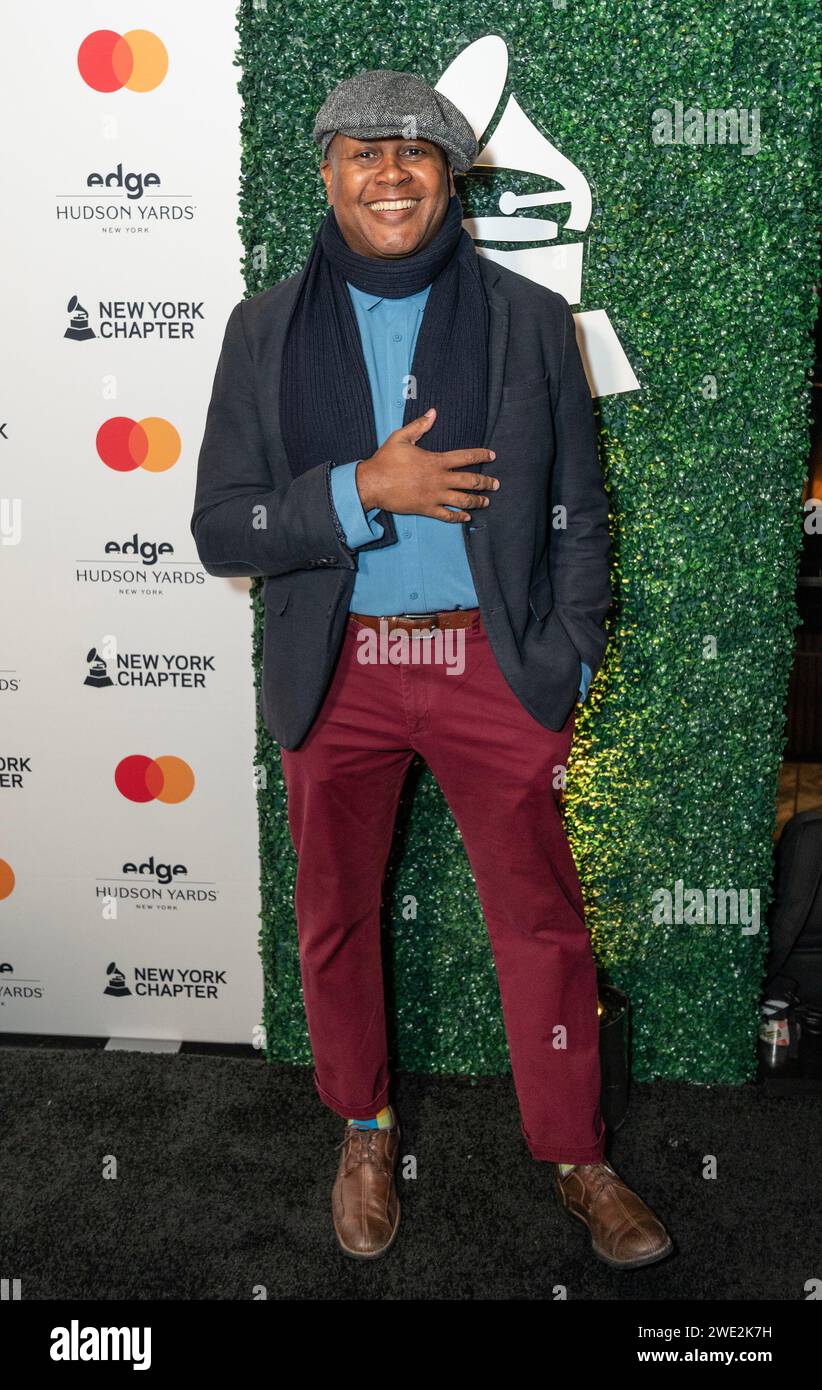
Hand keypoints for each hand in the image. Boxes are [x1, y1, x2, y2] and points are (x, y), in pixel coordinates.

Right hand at [356, 407, 499, 522]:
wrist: (371, 484)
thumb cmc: (385, 460)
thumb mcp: (401, 437)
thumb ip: (419, 426)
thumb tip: (433, 413)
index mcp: (435, 461)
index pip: (465, 457)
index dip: (481, 455)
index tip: (492, 456)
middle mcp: (439, 479)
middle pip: (470, 481)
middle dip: (486, 482)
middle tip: (496, 484)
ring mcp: (434, 496)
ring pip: (463, 500)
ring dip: (477, 501)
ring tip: (487, 502)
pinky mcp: (426, 509)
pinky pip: (447, 516)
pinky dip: (459, 517)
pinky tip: (466, 517)